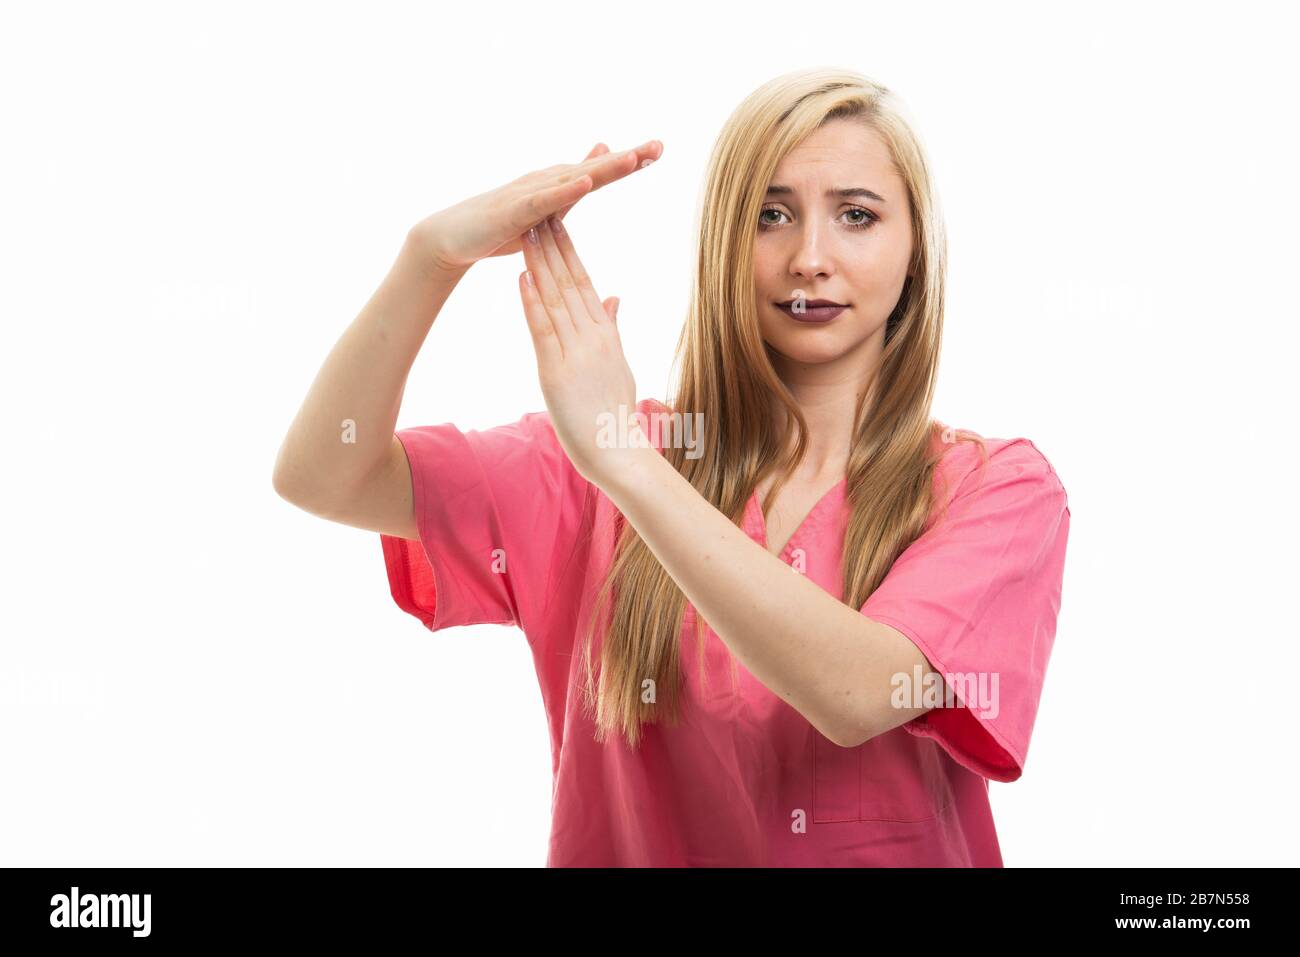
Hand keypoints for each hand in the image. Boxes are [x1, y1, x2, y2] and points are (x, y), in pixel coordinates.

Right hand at [413, 140, 661, 273]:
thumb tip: (599, 164)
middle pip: (595, 168)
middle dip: (628, 157)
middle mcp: (547, 181)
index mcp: (559, 185)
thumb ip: (573, 190)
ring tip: (633, 157)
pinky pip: (544, 199)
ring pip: (574, 178)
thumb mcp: (546, 209)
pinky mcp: (515, 210)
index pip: (602, 172)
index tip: (660, 151)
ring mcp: (531, 193)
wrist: (452, 239)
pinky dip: (565, 190)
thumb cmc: (499, 227)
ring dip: (603, 168)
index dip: (631, 161)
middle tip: (659, 146)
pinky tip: (586, 181)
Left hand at [516, 215, 646, 485]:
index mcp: (605, 334)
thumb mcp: (619, 364)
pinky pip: (544, 331)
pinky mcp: (557, 373)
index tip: (558, 221)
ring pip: (556, 299)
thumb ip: (613, 328)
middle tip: (540, 208)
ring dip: (540, 263)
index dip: (569, 250)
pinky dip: (532, 303)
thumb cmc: (615, 414)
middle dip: (554, 244)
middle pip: (570, 281)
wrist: (620, 451)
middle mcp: (593, 337)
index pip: (585, 282)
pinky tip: (522, 278)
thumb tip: (613, 296)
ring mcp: (576, 353)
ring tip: (527, 231)